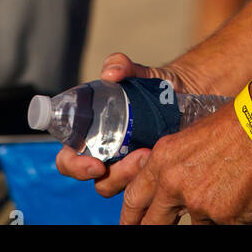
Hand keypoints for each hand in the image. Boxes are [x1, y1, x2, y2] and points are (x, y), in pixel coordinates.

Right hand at [55, 53, 196, 197]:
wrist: (182, 92)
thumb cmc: (151, 84)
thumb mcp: (137, 72)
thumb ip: (121, 65)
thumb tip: (110, 73)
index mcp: (90, 135)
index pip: (68, 159)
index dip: (74, 166)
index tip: (96, 164)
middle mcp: (106, 154)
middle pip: (98, 180)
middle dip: (115, 176)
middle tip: (137, 157)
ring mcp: (127, 166)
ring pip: (122, 186)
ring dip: (134, 176)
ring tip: (151, 153)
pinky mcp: (149, 172)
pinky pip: (144, 184)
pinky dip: (151, 175)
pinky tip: (163, 156)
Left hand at [118, 96, 251, 225]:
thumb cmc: (234, 125)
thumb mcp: (189, 138)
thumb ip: (173, 166)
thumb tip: (168, 189)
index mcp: (162, 161)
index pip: (134, 199)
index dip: (130, 217)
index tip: (131, 224)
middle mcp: (174, 184)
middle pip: (153, 224)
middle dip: (157, 227)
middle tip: (162, 226)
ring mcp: (199, 204)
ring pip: (194, 226)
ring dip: (206, 216)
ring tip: (223, 191)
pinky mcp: (224, 218)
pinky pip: (223, 227)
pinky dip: (231, 217)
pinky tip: (241, 198)